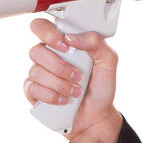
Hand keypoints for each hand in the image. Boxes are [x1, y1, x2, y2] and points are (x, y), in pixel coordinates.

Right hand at [25, 18, 120, 142]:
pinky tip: (65, 99)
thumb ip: (96, 43)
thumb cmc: (100, 87)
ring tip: (77, 91)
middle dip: (59, 66)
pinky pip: (33, 88)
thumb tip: (72, 37)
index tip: (65, 45)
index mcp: (63, 44)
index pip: (42, 27)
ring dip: (60, 84)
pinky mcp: (34, 92)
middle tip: (77, 75)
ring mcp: (39, 74)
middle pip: (36, 50)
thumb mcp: (108, 61)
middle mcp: (48, 56)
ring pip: (36, 71)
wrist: (97, 115)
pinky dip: (52, 96)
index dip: (49, 33)